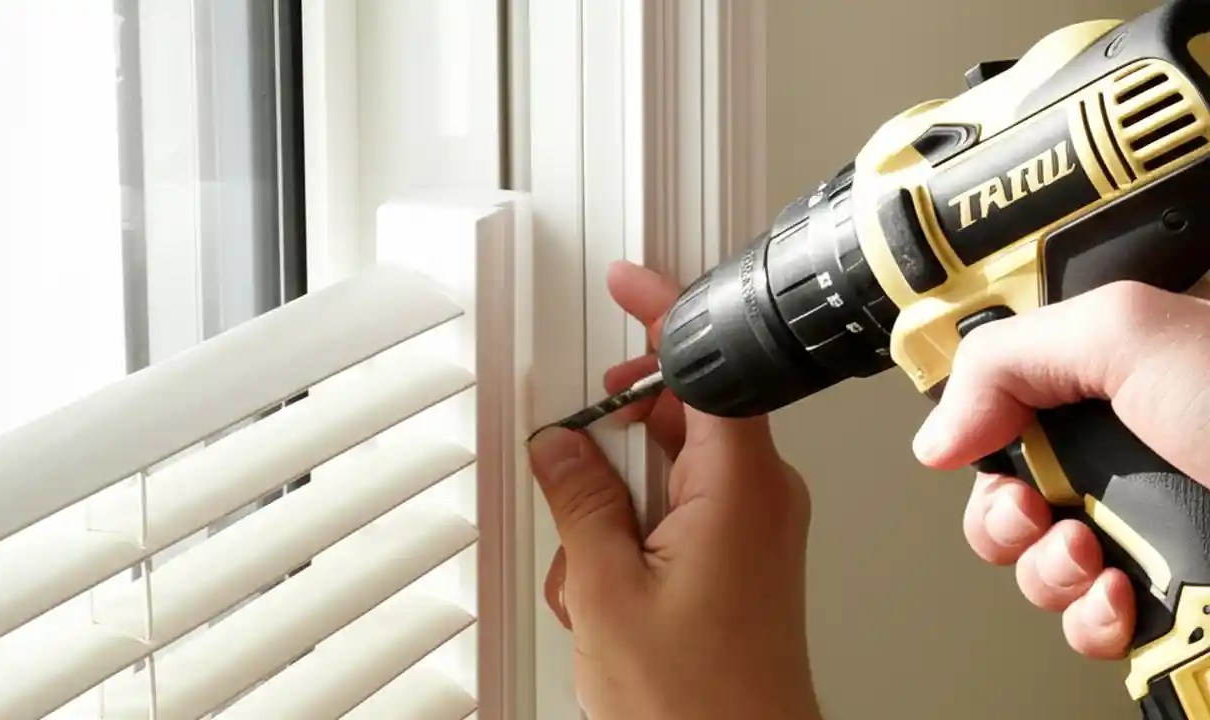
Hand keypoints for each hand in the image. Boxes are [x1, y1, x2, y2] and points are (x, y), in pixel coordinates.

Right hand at [527, 261, 821, 719]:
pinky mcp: (739, 560)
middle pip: (681, 418)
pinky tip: (605, 590)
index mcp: (740, 487)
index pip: (711, 367)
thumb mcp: (605, 591)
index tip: (630, 284)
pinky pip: (678, 513)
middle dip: (614, 441)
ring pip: (669, 472)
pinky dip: (632, 534)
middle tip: (574, 462)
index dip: (666, 317)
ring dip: (614, 506)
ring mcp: (752, 531)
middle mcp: (758, 500)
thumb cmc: (699, 705)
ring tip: (590, 571)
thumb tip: (558, 445)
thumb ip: (578, 501)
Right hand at [912, 280, 1209, 658]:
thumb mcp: (1133, 335)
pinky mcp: (1161, 602)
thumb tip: (939, 431)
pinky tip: (1117, 596)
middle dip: (1000, 510)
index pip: (1003, 397)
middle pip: (1001, 490)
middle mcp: (1121, 459)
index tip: (966, 436)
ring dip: (1042, 567)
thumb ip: (1012, 356)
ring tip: (1085, 550)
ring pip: (1033, 565)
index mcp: (1110, 384)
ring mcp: (1141, 533)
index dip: (972, 419)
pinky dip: (1089, 617)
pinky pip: (1083, 622)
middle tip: (1032, 503)